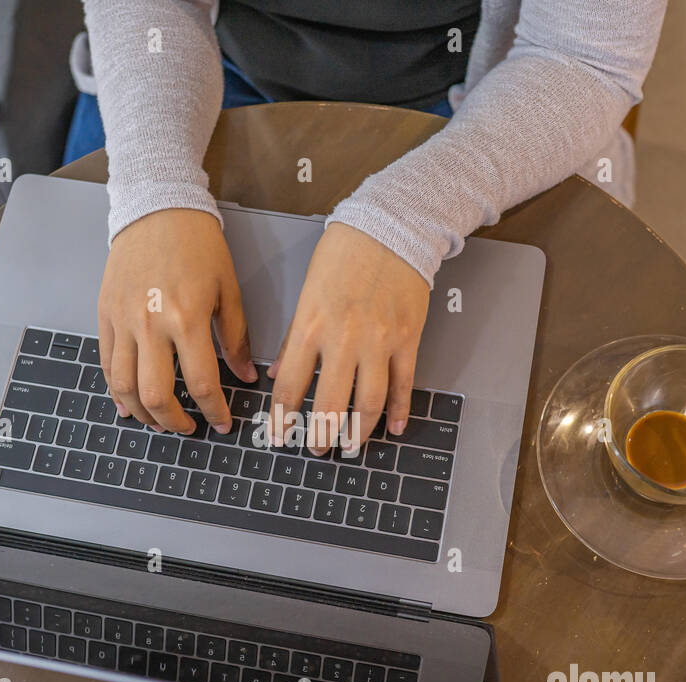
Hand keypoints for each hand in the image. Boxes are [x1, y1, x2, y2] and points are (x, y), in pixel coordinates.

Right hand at [97, 208, 256, 433]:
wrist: (156, 208)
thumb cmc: (197, 245)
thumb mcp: (227, 289)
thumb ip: (236, 337)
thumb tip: (245, 375)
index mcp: (187, 318)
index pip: (202, 383)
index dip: (215, 411)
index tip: (223, 422)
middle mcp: (151, 324)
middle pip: (157, 394)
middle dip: (175, 422)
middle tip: (190, 428)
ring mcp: (123, 321)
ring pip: (124, 386)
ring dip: (143, 413)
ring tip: (160, 421)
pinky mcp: (105, 315)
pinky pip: (106, 364)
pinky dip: (115, 391)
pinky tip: (129, 405)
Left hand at [269, 223, 429, 454]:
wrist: (391, 228)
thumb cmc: (343, 255)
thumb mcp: (307, 293)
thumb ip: (294, 339)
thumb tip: (278, 375)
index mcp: (311, 326)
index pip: (289, 387)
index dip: (281, 419)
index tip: (277, 436)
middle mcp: (344, 339)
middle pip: (331, 404)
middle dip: (321, 435)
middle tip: (316, 449)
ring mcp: (379, 341)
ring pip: (369, 402)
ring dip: (358, 432)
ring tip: (349, 447)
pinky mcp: (407, 339)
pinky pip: (403, 385)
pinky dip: (398, 411)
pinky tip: (391, 429)